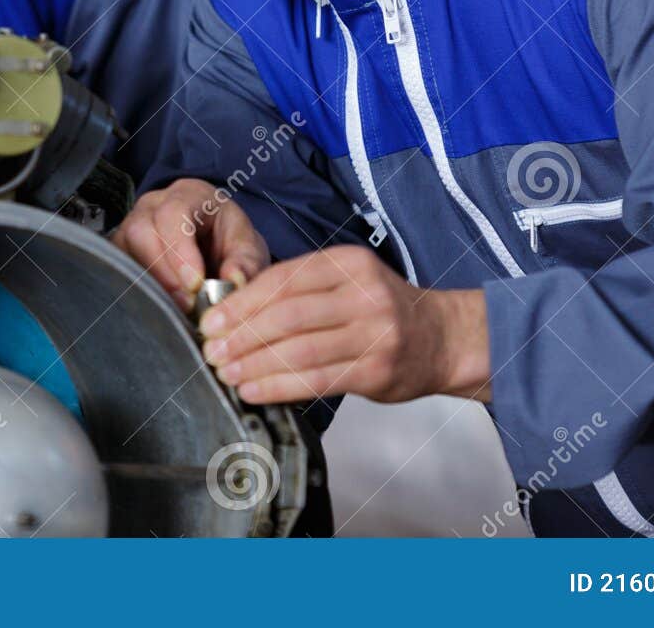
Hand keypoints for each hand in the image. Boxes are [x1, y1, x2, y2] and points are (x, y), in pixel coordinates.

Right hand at [109, 178, 270, 310]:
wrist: (215, 248)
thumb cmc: (228, 242)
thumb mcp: (248, 248)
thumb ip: (246, 263)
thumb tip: (233, 280)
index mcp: (190, 194)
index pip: (174, 213)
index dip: (180, 250)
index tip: (195, 284)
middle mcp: (153, 204)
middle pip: (141, 230)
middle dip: (163, 271)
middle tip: (186, 303)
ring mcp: (132, 225)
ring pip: (123, 249)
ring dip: (148, 282)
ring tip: (175, 307)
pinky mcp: (121, 249)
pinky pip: (116, 267)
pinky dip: (136, 288)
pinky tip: (158, 305)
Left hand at [198, 244, 490, 404]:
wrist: (442, 339)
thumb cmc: (382, 310)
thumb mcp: (346, 281)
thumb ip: (300, 290)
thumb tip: (234, 311)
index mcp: (348, 263)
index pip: (283, 279)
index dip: (241, 301)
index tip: (211, 319)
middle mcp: (363, 294)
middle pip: (288, 314)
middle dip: (241, 335)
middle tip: (212, 350)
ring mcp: (374, 333)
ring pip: (299, 350)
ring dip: (255, 364)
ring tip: (226, 373)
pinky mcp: (376, 370)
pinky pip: (316, 379)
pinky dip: (278, 387)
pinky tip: (254, 390)